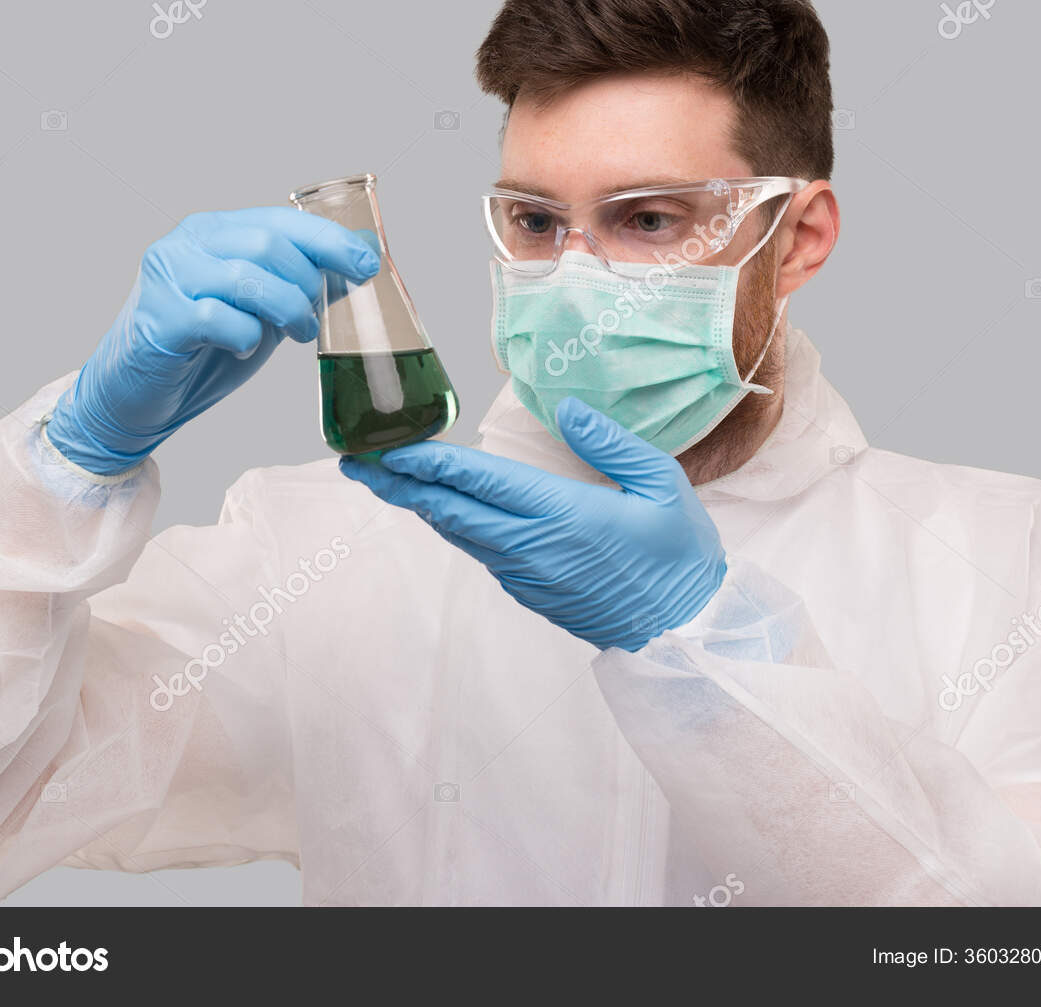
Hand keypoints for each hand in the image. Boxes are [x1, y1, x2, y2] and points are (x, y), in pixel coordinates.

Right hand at [47, 208, 378, 474]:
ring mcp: (168, 278)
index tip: (367, 265)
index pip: (280, 221)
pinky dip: (245, 336)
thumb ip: (299, 280)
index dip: (329, 241)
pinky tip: (242, 347)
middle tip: (311, 319)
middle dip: (306, 282)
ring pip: (247, 277)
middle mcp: (186, 244)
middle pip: (267, 245)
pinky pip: (220, 319)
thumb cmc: (203, 348)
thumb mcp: (261, 308)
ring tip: (294, 334)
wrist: (136, 393)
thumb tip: (365, 251)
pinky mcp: (159, 319)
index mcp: (212, 231)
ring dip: (286, 309)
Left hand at [340, 397, 726, 650]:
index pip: (479, 482)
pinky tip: (442, 509)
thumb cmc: (680, 555)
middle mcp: (532, 546)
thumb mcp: (662, 484)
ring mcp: (527, 574)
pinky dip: (454, 525)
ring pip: (460, 533)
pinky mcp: (530, 591)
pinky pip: (481, 552)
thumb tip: (566, 410)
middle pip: (450, 511)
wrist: (684, 631)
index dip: (429, 463)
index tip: (389, 447)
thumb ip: (609, 442)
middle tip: (357, 463)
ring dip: (422, 505)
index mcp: (562, 515)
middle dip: (400, 485)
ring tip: (386, 480)